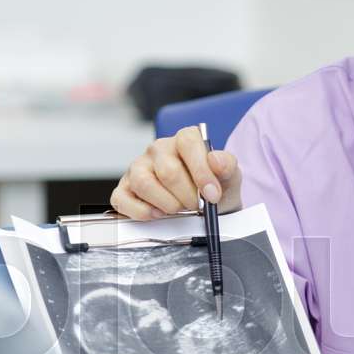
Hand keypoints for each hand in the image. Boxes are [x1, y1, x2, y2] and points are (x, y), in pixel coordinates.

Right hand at [112, 125, 242, 220]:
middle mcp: (158, 150)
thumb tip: (215, 160)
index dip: (202, 171)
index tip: (212, 194)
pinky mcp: (124, 189)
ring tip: (179, 209)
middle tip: (197, 206)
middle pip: (168, 171)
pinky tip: (159, 214)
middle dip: (187, 196)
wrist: (204, 209)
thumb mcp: (229, 177)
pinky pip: (124, 200)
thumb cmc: (213, 189)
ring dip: (167, 204)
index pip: (188, 143)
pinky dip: (143, 212)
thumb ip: (227, 166)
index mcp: (184, 140)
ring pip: (144, 184)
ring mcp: (138, 168)